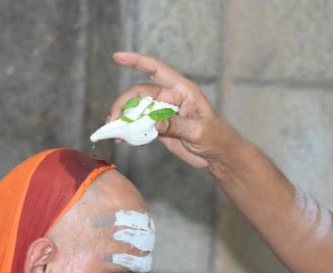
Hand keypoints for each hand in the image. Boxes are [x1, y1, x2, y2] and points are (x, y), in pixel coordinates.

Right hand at [107, 51, 226, 168]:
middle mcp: (171, 98)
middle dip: (124, 103)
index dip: (138, 61)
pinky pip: (140, 125)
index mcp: (183, 90)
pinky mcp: (160, 128)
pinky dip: (129, 131)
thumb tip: (154, 122)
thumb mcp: (199, 131)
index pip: (158, 70)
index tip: (118, 57)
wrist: (219, 156)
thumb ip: (176, 125)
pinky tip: (121, 138)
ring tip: (114, 130)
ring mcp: (164, 113)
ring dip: (123, 118)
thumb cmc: (217, 138)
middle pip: (141, 93)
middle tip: (113, 119)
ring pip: (137, 109)